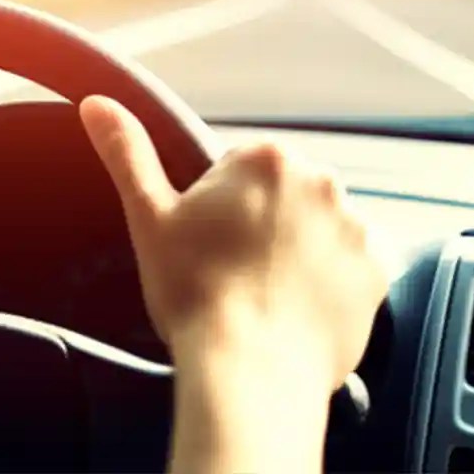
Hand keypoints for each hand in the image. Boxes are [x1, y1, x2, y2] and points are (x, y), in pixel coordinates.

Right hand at [78, 95, 386, 392]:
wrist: (249, 370)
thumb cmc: (195, 292)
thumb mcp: (149, 217)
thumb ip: (126, 153)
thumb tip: (97, 105)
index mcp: (266, 158)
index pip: (239, 168)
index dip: (216, 207)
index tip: (206, 243)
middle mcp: (322, 182)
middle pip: (282, 195)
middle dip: (260, 223)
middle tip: (229, 271)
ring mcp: (356, 228)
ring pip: (316, 230)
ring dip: (296, 251)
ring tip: (261, 296)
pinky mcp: (376, 273)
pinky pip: (349, 268)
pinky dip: (328, 284)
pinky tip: (293, 310)